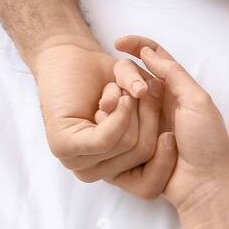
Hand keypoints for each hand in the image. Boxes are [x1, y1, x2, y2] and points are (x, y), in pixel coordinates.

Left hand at [31, 37, 172, 192]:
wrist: (72, 57)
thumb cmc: (109, 79)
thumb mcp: (143, 98)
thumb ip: (158, 113)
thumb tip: (163, 130)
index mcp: (115, 167)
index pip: (156, 169)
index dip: (165, 131)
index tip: (160, 100)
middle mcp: (94, 170)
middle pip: (144, 153)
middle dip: (147, 114)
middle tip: (133, 91)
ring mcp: (75, 161)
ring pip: (126, 144)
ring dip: (127, 108)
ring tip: (113, 92)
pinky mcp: (64, 146)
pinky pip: (105, 140)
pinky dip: (117, 114)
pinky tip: (116, 99)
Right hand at [114, 35, 228, 212]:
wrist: (204, 185)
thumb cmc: (207, 143)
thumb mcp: (197, 101)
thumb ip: (174, 74)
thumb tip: (149, 52)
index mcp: (176, 92)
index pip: (155, 60)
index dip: (138, 46)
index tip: (118, 41)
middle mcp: (158, 107)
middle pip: (133, 81)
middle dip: (124, 79)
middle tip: (120, 85)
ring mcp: (143, 127)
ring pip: (121, 105)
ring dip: (119, 103)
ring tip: (115, 106)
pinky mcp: (131, 149)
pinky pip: (116, 133)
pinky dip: (113, 126)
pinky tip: (107, 123)